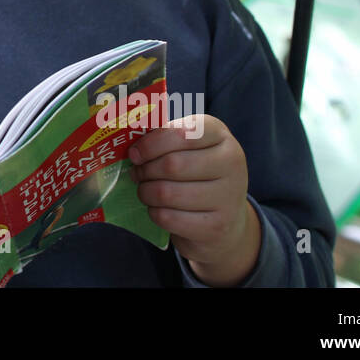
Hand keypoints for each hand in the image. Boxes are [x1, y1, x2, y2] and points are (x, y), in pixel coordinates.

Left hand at [128, 114, 260, 285]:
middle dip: (145, 170)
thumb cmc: (198, 174)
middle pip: (172, 165)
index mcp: (220, 135)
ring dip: (146, 192)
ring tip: (144, 190)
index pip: (183, 132)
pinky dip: (154, 212)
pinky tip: (156, 208)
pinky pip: (169, 218)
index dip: (152, 143)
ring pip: (167, 193)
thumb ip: (165, 138)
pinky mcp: (217, 227)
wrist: (227, 218)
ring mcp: (228, 197)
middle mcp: (231, 163)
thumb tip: (128, 137)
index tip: (134, 152)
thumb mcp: (190, 148)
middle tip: (136, 173)